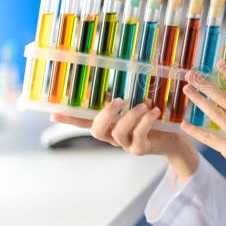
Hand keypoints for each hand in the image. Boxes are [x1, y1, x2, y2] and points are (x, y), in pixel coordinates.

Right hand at [51, 99, 198, 182]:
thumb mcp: (138, 104)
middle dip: (105, 114)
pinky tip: (154, 111)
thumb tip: (117, 77)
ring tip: (143, 104)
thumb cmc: (153, 118)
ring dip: (130, 116)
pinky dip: (145, 122)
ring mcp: (126, 145)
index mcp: (109, 125)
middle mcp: (113, 137)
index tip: (52, 113)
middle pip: (96, 131)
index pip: (84, 122)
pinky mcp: (140, 149)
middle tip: (118, 100)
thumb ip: (126, 96)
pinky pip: (138, 136)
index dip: (69, 118)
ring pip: (118, 133)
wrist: (174, 137)